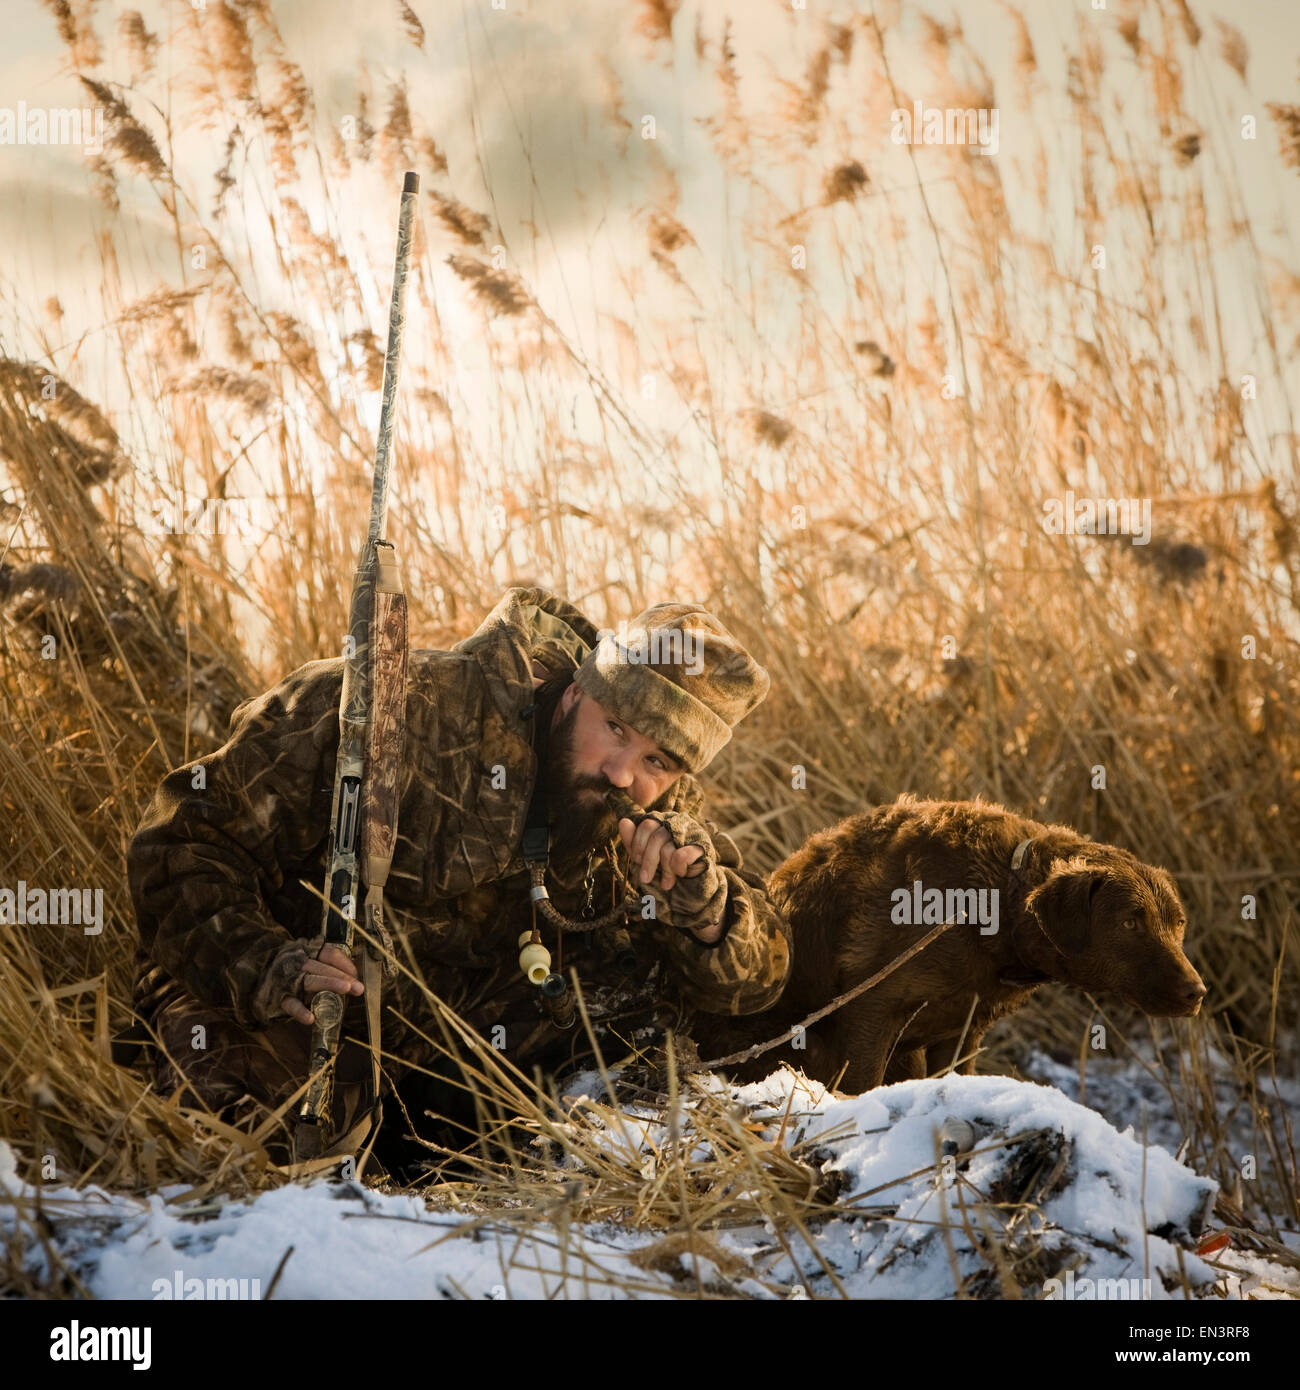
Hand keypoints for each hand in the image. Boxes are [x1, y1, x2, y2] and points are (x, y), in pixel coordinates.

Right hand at [280, 944, 363, 1024]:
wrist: (256, 974)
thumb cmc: (292, 970)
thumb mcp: (307, 960)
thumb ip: (326, 966)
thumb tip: (353, 977)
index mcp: (307, 952)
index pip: (328, 953)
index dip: (344, 963)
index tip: (356, 975)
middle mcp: (297, 963)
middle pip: (322, 967)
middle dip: (342, 976)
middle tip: (358, 988)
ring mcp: (287, 979)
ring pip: (309, 981)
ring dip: (329, 984)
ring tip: (345, 989)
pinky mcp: (278, 997)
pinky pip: (290, 1004)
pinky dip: (300, 1011)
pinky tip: (311, 1019)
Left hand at [617, 813, 725, 943]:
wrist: (692, 892)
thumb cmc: (667, 872)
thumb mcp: (645, 858)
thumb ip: (633, 841)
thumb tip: (623, 822)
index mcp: (664, 823)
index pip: (646, 825)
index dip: (638, 844)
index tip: (636, 861)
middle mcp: (678, 823)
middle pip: (655, 836)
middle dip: (648, 861)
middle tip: (645, 878)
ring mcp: (692, 833)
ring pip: (667, 848)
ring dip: (664, 870)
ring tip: (667, 883)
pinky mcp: (702, 847)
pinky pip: (680, 856)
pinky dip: (676, 869)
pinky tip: (680, 874)